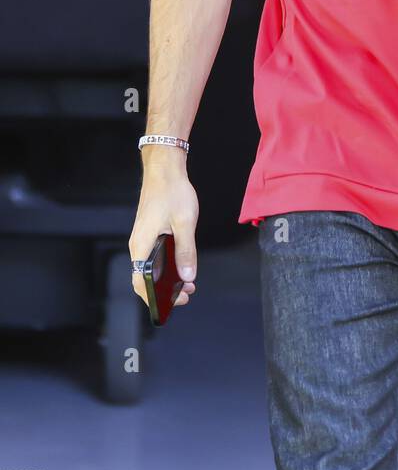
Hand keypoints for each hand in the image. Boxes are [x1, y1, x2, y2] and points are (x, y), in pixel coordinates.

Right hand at [129, 157, 198, 308]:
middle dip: (164, 291)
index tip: (176, 301)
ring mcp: (142, 238)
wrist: (164, 169)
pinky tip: (180, 264)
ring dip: (166, 278)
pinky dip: (165, 266)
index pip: (140, 282)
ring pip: (150, 267)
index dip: (156, 298)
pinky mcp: (148, 232)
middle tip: (186, 294)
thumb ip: (186, 251)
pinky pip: (153, 256)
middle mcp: (138, 244)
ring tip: (187, 282)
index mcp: (142, 245)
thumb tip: (188, 276)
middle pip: (144, 278)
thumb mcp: (184, 223)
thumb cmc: (172, 192)